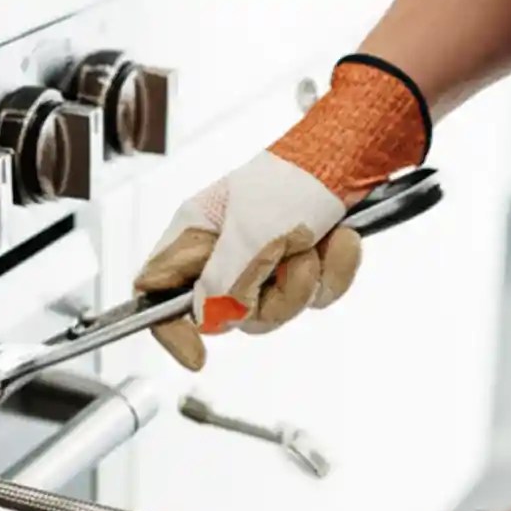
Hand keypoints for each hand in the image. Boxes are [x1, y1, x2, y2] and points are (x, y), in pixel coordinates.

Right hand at [133, 55, 431, 370]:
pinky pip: (312, 297)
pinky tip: (339, 239)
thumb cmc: (294, 177)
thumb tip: (207, 317)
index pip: (157, 292)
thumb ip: (223, 281)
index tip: (196, 354)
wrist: (353, 155)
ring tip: (314, 241)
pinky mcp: (299, 266)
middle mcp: (222, 253)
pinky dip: (333, 271)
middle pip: (226, 314)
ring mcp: (262, 263)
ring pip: (275, 310)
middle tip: (285, 258)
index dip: (170, 327)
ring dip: (304, 279)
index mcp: (195, 236)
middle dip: (267, 295)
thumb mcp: (252, 232)